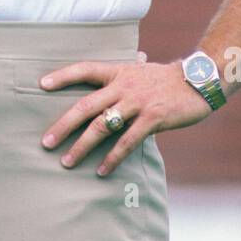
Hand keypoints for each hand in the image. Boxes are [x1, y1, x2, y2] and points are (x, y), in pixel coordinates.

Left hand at [38, 52, 213, 176]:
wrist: (199, 81)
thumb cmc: (164, 79)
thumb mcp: (139, 70)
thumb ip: (119, 76)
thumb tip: (100, 81)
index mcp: (118, 71)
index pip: (84, 69)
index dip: (62, 76)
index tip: (41, 85)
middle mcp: (123, 86)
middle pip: (85, 106)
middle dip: (63, 125)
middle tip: (46, 142)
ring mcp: (137, 102)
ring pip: (102, 126)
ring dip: (82, 147)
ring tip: (67, 162)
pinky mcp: (152, 119)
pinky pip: (127, 142)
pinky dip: (112, 158)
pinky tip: (101, 171)